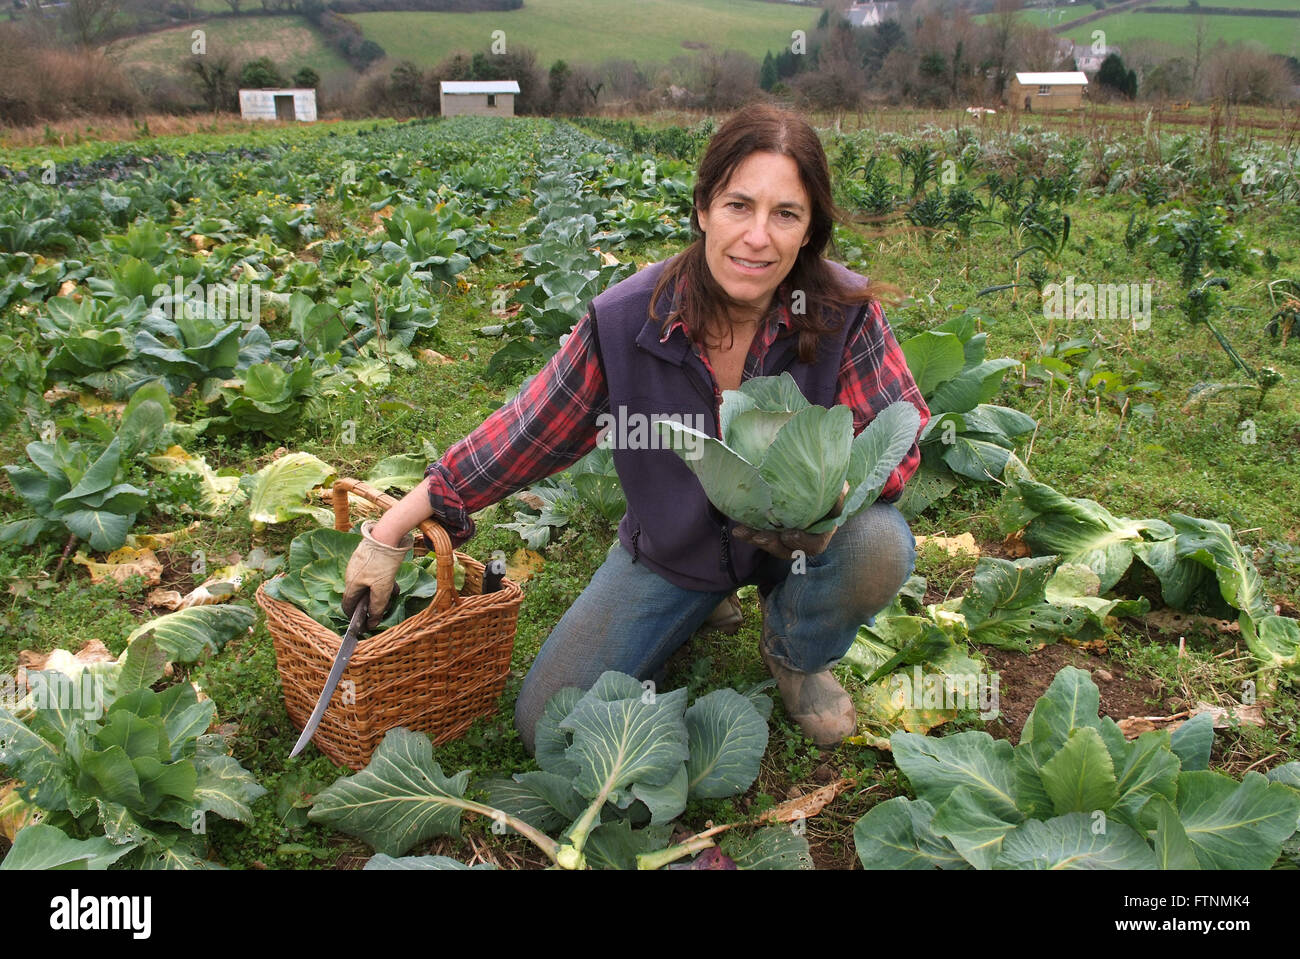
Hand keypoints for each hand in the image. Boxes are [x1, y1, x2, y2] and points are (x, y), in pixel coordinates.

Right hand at [342, 519, 413, 628]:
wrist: (387, 535)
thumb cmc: (383, 563)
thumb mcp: (382, 589)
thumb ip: (377, 607)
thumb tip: (371, 624)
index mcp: (351, 583)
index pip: (347, 605)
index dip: (355, 617)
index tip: (365, 623)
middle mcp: (351, 574)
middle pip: (360, 595)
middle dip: (373, 602)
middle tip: (386, 604)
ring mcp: (358, 565)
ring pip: (368, 584)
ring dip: (380, 590)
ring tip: (394, 591)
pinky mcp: (366, 557)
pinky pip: (372, 573)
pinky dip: (381, 579)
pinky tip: (393, 579)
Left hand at [731, 481, 848, 560]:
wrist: (810, 486)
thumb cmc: (827, 489)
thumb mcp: (835, 490)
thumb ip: (838, 492)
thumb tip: (844, 488)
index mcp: (823, 530)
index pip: (815, 543)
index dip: (802, 542)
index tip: (789, 534)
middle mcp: (806, 538)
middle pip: (790, 550)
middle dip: (774, 544)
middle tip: (759, 537)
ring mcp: (790, 537)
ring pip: (774, 546)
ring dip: (759, 539)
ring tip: (743, 532)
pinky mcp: (775, 532)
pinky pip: (762, 537)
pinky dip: (750, 534)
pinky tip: (738, 529)